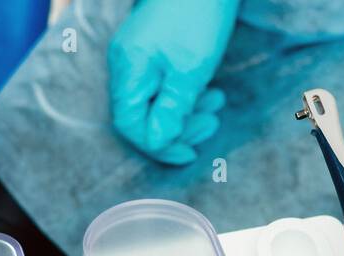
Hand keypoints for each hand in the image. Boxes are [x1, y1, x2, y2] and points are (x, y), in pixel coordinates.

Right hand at [108, 0, 239, 164]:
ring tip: (217, 103)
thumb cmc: (197, 14)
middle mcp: (126, 65)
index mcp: (129, 71)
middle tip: (211, 123)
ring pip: (156, 101)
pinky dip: (185, 94)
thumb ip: (172, 110)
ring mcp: (138, 57)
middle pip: (144, 116)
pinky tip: (208, 90)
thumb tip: (159, 143)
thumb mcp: (190, 70)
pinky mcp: (153, 50)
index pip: (132, 126)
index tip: (189, 153)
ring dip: (188, 111)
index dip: (160, 146)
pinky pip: (163, 85)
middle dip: (180, 128)